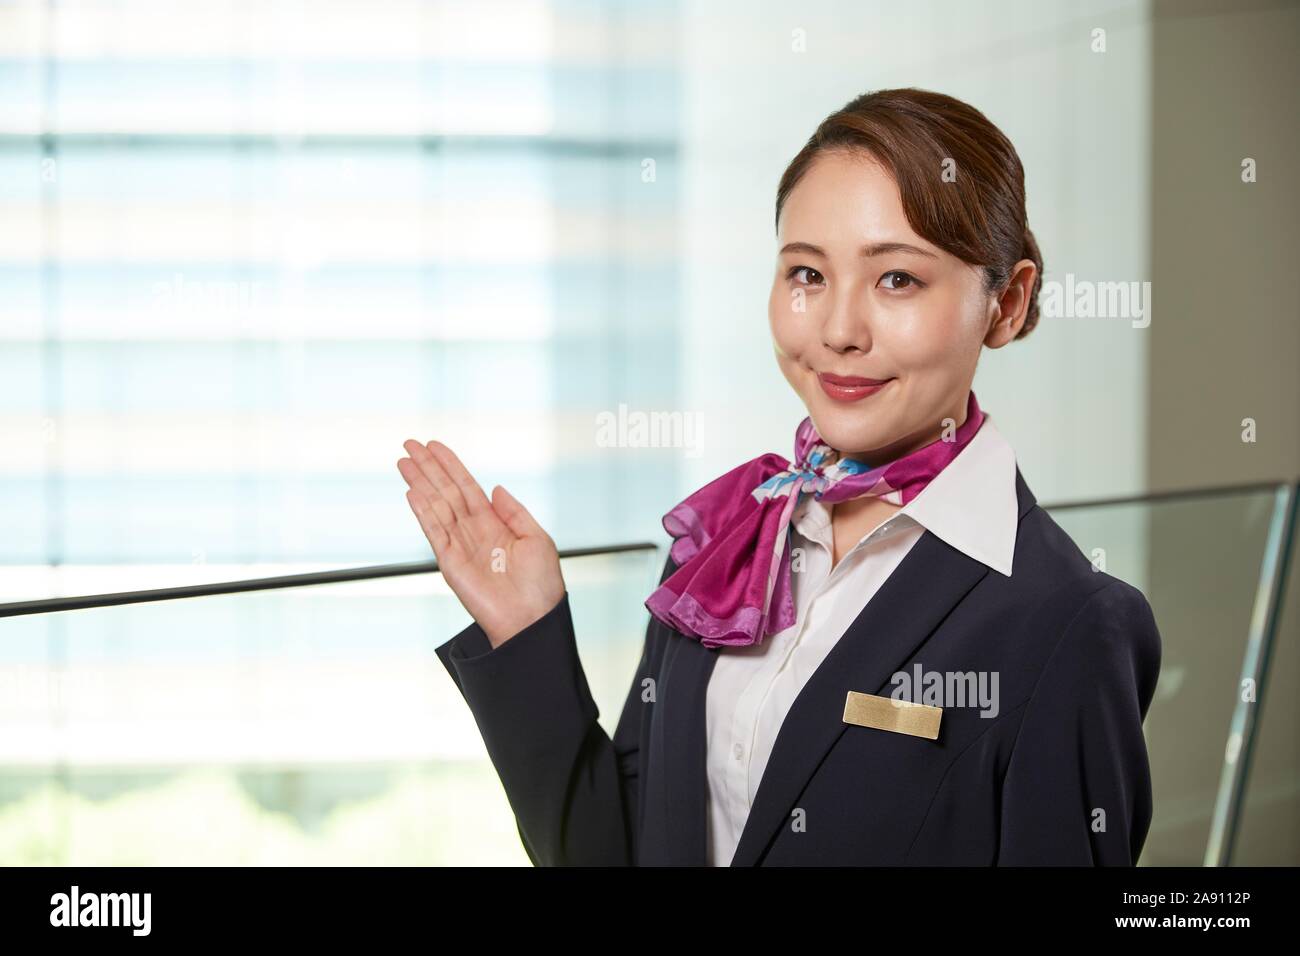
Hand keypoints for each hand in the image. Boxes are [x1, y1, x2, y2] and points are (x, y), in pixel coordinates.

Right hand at [397, 439, 565, 648]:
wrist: (532, 620)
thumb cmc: (541, 585)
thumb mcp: (537, 539)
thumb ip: (514, 512)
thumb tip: (495, 487)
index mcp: (496, 524)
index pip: (468, 487)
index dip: (451, 466)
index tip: (435, 446)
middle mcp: (474, 532)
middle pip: (446, 491)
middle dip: (428, 468)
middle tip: (409, 444)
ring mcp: (459, 546)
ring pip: (435, 506)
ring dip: (419, 483)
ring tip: (403, 461)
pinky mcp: (450, 564)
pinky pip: (434, 531)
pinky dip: (422, 511)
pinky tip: (412, 492)